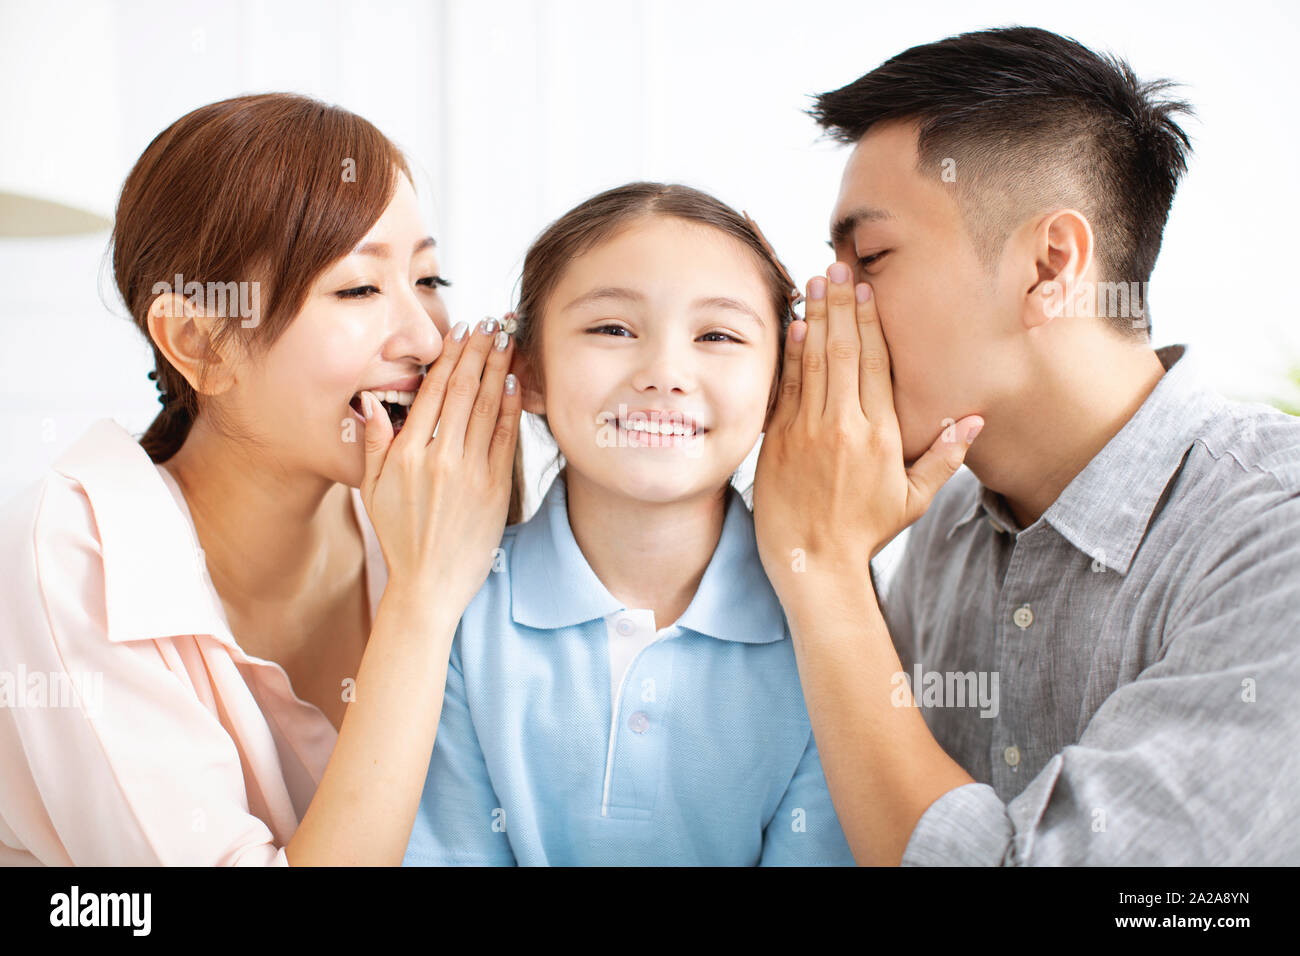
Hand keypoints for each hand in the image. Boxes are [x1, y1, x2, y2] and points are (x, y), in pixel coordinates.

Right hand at [359, 317, 521, 614]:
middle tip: (492, 323)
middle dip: (479, 351)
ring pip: (488, 407)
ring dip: (500, 369)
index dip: (449, 356)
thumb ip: (374, 442)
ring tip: (508, 340)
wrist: (430, 585)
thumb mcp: (372, 490)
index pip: (432, 391)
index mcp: (407, 455)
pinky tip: (516, 382)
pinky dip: (512, 407)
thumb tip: (371, 401)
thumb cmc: (401, 538)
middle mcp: (440, 458)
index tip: (461, 331)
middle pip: (463, 390)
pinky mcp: (495, 488)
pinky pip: (506, 438)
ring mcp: (470, 473)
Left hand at [753, 263, 982, 596]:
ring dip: (815, 318)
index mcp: (881, 435)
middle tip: (837, 266)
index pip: (876, 364)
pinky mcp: (778, 440)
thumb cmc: (865, 532)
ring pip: (814, 362)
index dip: (870, 322)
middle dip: (841, 305)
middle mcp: (845, 425)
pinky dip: (791, 354)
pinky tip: (794, 325)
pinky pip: (787, 387)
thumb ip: (943, 456)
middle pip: (844, 351)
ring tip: (815, 282)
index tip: (867, 290)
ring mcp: (807, 431)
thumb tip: (975, 420)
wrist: (813, 562)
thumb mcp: (913, 499)